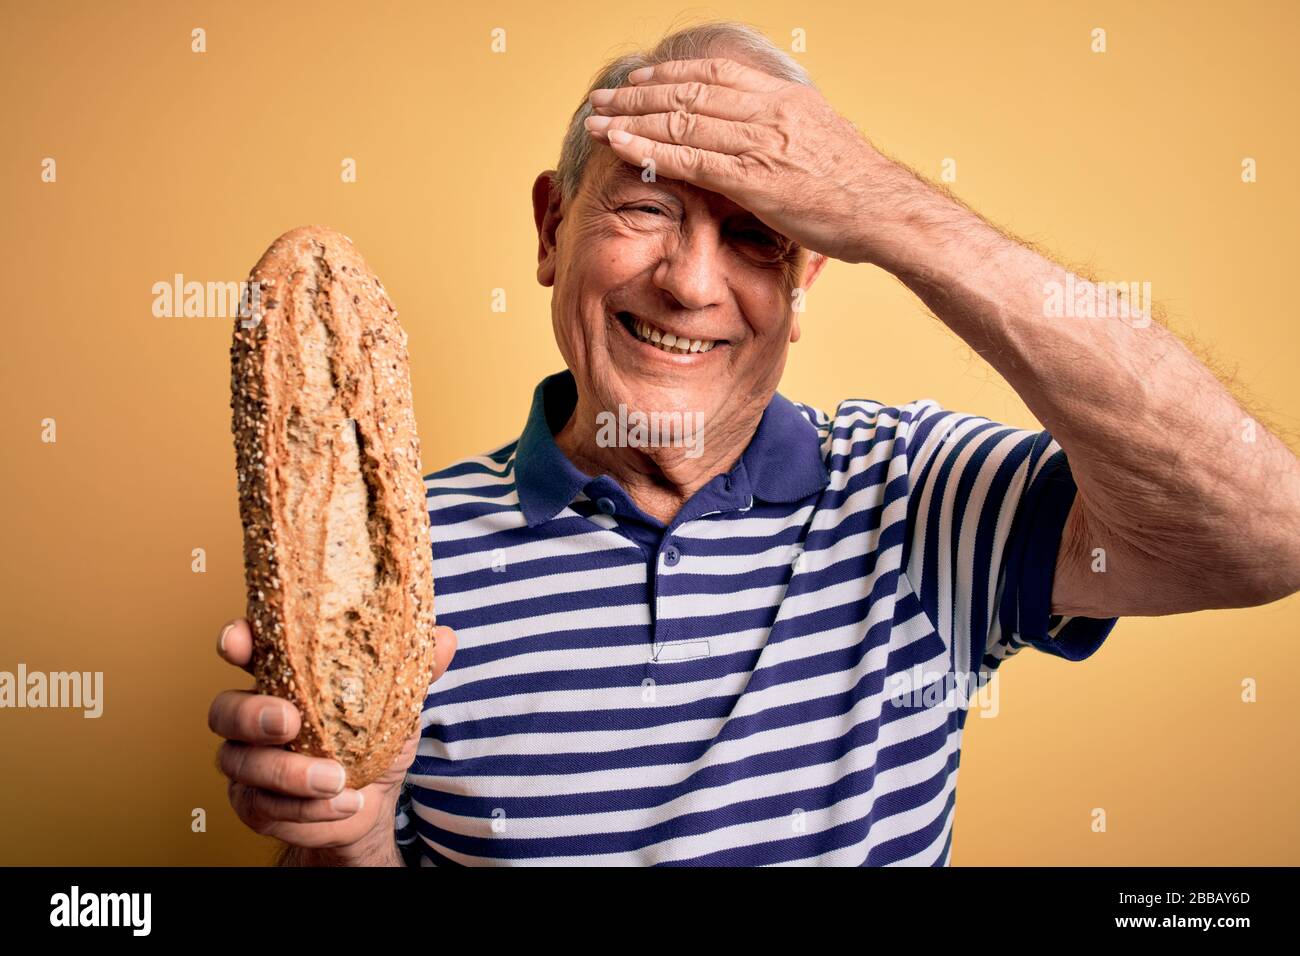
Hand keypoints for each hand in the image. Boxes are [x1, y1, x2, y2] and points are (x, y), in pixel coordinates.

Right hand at [208, 617, 456, 864]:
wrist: (370, 802)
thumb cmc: (373, 738)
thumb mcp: (398, 701)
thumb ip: (416, 669)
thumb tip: (446, 637)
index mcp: (283, 678)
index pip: (246, 650)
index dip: (236, 641)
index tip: (238, 640)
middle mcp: (254, 716)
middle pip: (224, 709)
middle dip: (252, 713)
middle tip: (291, 721)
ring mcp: (247, 761)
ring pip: (242, 764)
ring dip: (290, 773)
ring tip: (337, 779)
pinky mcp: (253, 803)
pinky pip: (265, 806)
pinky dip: (306, 808)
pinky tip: (343, 803)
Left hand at [584, 56, 894, 263]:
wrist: (885, 210)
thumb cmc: (858, 190)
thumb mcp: (821, 143)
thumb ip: (787, 134)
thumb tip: (769, 138)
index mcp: (785, 99)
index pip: (716, 76)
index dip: (673, 75)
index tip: (642, 77)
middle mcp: (768, 111)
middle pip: (689, 92)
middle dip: (640, 92)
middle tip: (604, 96)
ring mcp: (760, 142)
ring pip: (681, 120)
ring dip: (632, 117)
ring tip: (596, 119)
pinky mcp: (753, 178)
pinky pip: (689, 158)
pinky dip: (649, 148)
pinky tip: (619, 145)